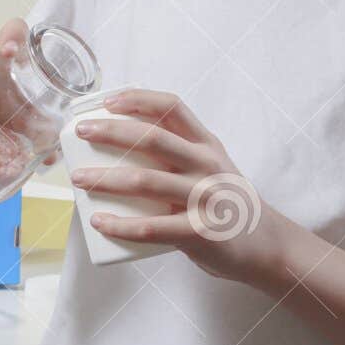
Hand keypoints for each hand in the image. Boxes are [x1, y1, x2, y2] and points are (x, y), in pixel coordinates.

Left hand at [67, 88, 286, 283]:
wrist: (266, 245)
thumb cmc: (224, 202)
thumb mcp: (211, 166)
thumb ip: (178, 152)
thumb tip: (117, 141)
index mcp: (206, 145)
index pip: (172, 108)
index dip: (138, 99)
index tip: (107, 101)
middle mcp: (207, 166)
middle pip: (152, 139)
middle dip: (111, 132)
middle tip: (81, 132)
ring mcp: (204, 198)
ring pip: (145, 181)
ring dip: (104, 179)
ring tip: (78, 178)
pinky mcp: (199, 233)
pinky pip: (152, 228)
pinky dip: (120, 225)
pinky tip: (98, 221)